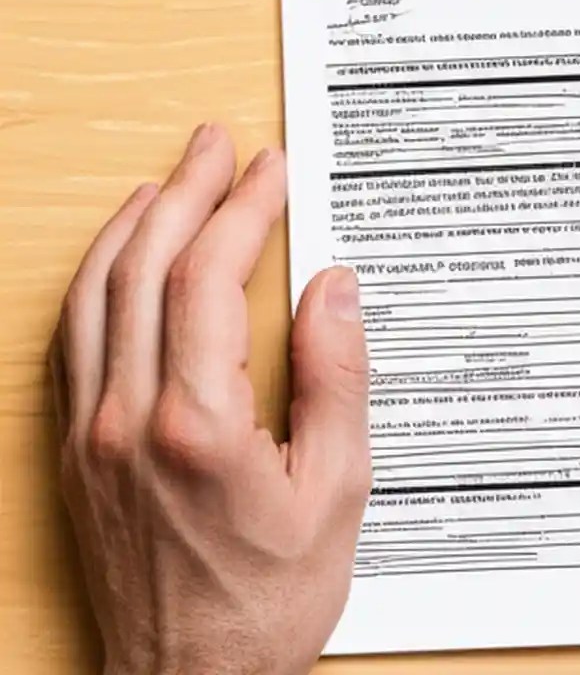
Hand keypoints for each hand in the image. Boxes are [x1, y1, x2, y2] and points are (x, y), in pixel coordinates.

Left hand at [49, 125, 371, 674]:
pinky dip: (96, 283)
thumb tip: (332, 292)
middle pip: (144, 270)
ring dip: (132, 226)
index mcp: (197, 426)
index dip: (240, 211)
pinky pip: (72, 341)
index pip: (207, 280)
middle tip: (217, 147)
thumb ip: (337, 382)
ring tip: (169, 182)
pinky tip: (119, 263)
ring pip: (94, 297)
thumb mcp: (337, 494)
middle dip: (186, 193)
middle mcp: (127, 421)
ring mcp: (90, 435)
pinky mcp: (74, 453)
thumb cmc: (267, 602)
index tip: (269, 172)